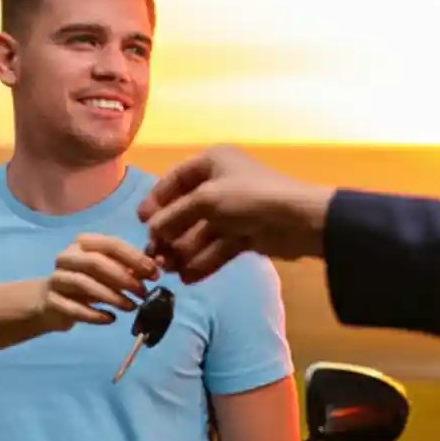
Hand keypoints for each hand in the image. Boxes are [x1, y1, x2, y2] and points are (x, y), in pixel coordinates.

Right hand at [37, 233, 157, 330]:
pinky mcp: (51, 301)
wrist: (51, 301)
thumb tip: (157, 268)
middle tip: (143, 293)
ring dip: (112, 297)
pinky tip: (110, 319)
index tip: (153, 273)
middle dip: (124, 278)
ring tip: (130, 307)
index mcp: (84, 242)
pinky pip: (74, 308)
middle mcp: (67, 256)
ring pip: (84, 284)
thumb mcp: (109, 271)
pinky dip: (95, 314)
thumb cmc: (87, 282)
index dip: (134, 258)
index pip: (111, 244)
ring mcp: (57, 278)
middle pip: (96, 263)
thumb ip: (131, 268)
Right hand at [137, 145, 335, 282]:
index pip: (176, 179)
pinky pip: (218, 247)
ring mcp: (235, 210)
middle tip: (154, 254)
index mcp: (213, 162)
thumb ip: (174, 215)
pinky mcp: (246, 234)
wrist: (298, 220)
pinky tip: (188, 278)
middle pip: (187, 209)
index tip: (142, 221)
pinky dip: (204, 261)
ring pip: (202, 232)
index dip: (157, 199)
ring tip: (169, 271)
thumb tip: (151, 231)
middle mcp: (222, 183)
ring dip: (184, 251)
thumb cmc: (249, 197)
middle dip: (170, 233)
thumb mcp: (206, 200)